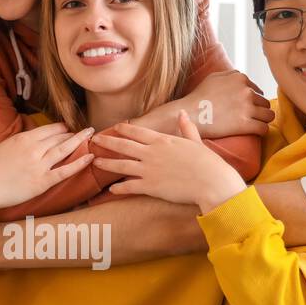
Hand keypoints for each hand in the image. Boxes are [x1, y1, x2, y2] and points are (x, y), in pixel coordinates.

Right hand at [0, 123, 95, 211]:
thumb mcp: (3, 147)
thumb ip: (20, 144)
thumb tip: (31, 142)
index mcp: (23, 138)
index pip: (49, 129)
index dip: (61, 129)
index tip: (67, 129)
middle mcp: (33, 149)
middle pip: (59, 137)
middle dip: (73, 134)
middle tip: (85, 132)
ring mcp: (39, 165)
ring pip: (64, 149)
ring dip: (80, 141)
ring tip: (91, 136)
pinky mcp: (41, 182)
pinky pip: (65, 171)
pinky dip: (79, 163)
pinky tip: (90, 156)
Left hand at [94, 111, 246, 212]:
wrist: (210, 181)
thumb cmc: (207, 162)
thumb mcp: (196, 141)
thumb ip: (186, 128)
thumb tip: (182, 114)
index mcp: (162, 141)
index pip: (137, 132)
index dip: (124, 130)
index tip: (114, 128)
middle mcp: (152, 153)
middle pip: (123, 146)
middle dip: (107, 142)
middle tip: (94, 140)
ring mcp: (149, 170)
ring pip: (121, 166)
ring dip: (107, 164)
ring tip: (95, 163)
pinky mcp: (150, 187)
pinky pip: (130, 187)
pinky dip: (119, 189)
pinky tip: (111, 190)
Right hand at [166, 70, 273, 138]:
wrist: (190, 113)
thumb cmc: (198, 97)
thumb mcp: (214, 77)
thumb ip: (230, 75)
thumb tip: (242, 77)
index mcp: (240, 79)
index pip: (258, 91)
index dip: (254, 101)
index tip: (248, 108)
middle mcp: (246, 91)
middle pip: (265, 103)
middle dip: (259, 110)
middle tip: (250, 118)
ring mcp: (246, 108)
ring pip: (269, 115)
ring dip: (263, 120)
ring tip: (255, 125)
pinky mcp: (245, 124)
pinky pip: (263, 128)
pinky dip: (261, 131)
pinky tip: (254, 132)